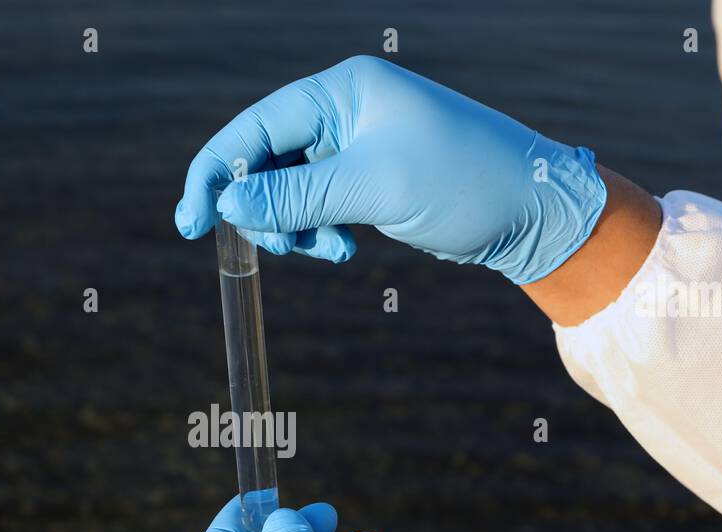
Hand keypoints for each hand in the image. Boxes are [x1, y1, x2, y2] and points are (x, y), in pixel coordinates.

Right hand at [175, 55, 606, 283]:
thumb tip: (228, 202)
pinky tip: (343, 251)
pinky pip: (317, 205)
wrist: (531, 211)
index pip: (255, 127)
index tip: (190, 223)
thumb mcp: (373, 188)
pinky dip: (318, 232)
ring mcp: (355, 145)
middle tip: (278, 248)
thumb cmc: (462, 182)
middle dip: (261, 208)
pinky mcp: (368, 179)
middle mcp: (344, 110)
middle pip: (265, 159)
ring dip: (293, 227)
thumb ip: (296, 195)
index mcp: (342, 90)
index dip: (216, 173)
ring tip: (326, 251)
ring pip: (289, 189)